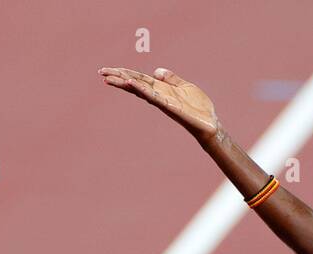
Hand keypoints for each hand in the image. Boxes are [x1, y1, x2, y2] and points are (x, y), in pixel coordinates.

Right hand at [98, 66, 219, 139]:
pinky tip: (132, 83)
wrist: (211, 124)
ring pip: (140, 90)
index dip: (124, 74)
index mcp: (161, 89)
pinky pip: (154, 97)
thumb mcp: (185, 86)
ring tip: (109, 78)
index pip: (139, 79)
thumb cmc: (199, 107)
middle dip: (118, 78)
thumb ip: (171, 78)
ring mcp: (163, 102)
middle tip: (101, 73)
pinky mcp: (170, 107)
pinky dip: (143, 90)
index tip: (108, 70)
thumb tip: (155, 71)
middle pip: (135, 84)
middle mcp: (159, 95)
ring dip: (125, 84)